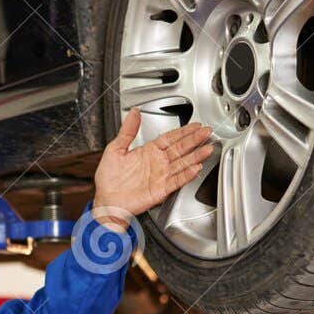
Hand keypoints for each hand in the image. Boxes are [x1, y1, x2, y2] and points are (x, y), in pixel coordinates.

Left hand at [91, 108, 216, 224]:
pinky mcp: (160, 190)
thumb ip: (127, 130)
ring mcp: (160, 176)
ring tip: (208, 148)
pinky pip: (176, 181)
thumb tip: (134, 112)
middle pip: (180, 149)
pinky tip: (196, 167)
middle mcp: (157, 163)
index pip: (170, 138)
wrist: (106, 201)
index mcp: (148, 152)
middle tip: (208, 132)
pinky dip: (187, 175)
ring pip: (182, 164)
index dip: (183, 131)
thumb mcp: (115, 149)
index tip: (196, 125)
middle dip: (195, 140)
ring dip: (196, 156)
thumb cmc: (108, 178)